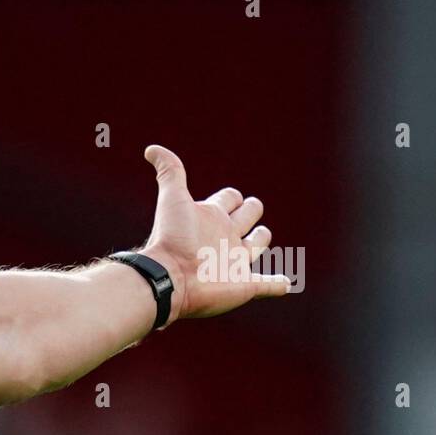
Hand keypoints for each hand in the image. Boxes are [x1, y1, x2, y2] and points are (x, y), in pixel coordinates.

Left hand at [138, 145, 289, 325]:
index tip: (231, 197)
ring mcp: (236, 262)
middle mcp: (225, 238)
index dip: (231, 197)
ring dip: (260, 241)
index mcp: (212, 218)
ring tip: (260, 239)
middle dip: (250, 212)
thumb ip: (170, 171)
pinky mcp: (245, 285)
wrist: (170, 277)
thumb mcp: (174, 198)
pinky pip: (268, 285)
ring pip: (256, 247)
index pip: (228, 199)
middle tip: (250, 210)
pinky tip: (284, 283)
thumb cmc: (172, 237)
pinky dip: (277, 285)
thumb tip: (150, 149)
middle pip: (246, 218)